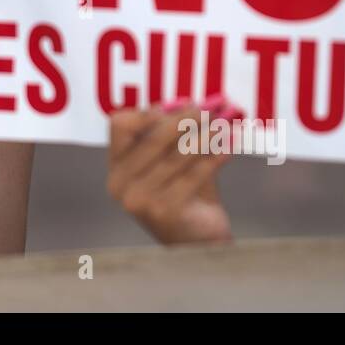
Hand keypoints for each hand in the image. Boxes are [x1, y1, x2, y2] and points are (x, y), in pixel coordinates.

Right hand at [106, 104, 234, 244]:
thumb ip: (175, 134)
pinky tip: (228, 146)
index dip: (149, 111)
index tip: (178, 106)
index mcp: (116, 168)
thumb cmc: (186, 195)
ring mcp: (140, 200)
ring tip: (224, 125)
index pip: (120, 125)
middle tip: (208, 110)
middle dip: (184, 119)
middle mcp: (120, 184)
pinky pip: (194, 174)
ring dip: (205, 135)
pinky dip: (215, 157)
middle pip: (153, 137)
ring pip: (178, 154)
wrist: (198, 242)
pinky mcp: (164, 211)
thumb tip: (192, 102)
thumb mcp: (173, 161)